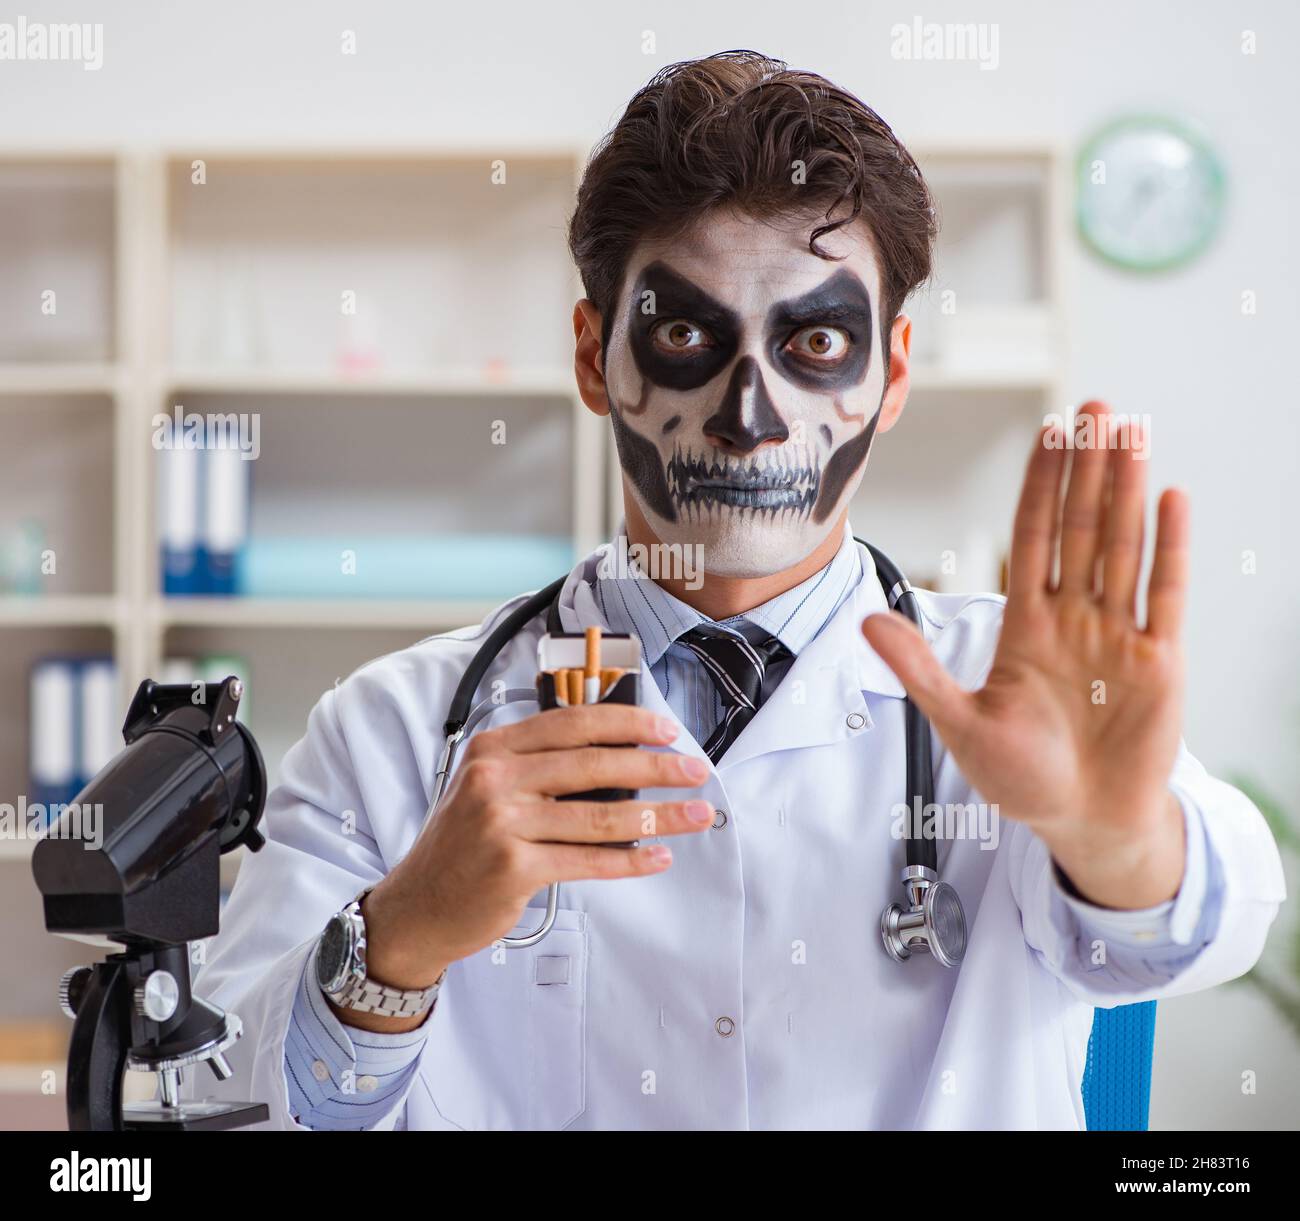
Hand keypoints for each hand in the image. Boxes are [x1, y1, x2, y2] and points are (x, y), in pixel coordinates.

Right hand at [349, 704, 710, 1030]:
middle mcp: (494, 779)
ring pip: (600, 817)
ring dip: (658, 816)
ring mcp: (502, 824)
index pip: (573, 723)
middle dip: (656, 767)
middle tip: (695, 771)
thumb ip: (539, 767)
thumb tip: (621, 758)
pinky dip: (630, 861)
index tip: (667, 729)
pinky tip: (658, 857)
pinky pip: (588, 861)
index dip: (626, 722)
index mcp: (494, 749)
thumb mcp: (487, 787)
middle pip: (594, 765)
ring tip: (696, 815)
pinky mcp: (513, 869)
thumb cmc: (463, 845)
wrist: (417, 907)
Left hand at [861, 401, 1188, 909]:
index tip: (1047, 434)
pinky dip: (1170, 548)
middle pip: (1081, 528)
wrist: (1082, 821)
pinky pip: (1165, 595)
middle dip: (1087, 469)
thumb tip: (867, 622)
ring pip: (1122, 547)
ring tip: (1131, 433)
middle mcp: (1073, 617)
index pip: (1032, 538)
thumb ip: (919, 670)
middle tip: (1095, 408)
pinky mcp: (1159, 661)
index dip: (1040, 486)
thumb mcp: (958, 722)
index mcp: (1025, 625)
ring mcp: (1117, 634)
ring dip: (1126, 491)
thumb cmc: (1021, 777)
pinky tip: (1171, 500)